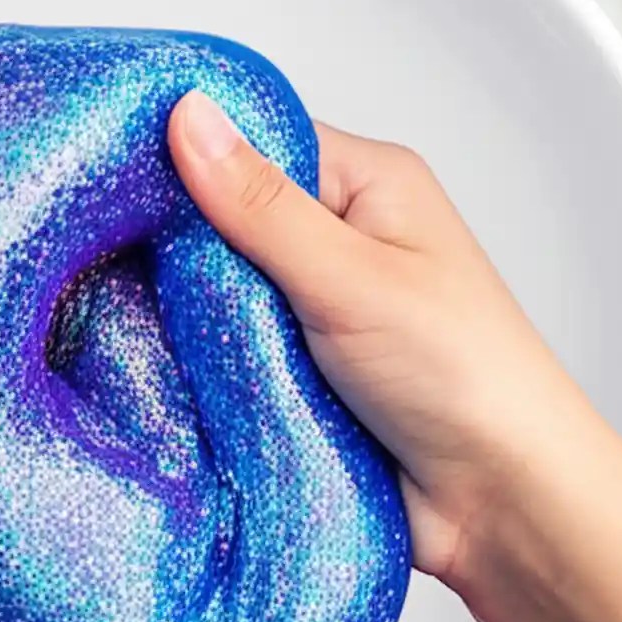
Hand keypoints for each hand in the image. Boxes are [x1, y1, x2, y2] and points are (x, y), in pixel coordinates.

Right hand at [167, 91, 621, 621]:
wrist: (500, 504)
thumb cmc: (463, 376)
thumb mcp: (352, 277)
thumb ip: (263, 205)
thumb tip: (192, 117)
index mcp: (368, 185)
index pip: (259, 141)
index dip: (192, 156)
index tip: (122, 176)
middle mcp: (342, 238)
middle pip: (229, 220)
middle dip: (184, 248)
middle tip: (128, 267)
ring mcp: (316, 307)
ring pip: (221, 292)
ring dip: (195, 316)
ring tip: (153, 329)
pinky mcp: (298, 369)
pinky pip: (229, 350)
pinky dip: (207, 362)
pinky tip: (175, 371)